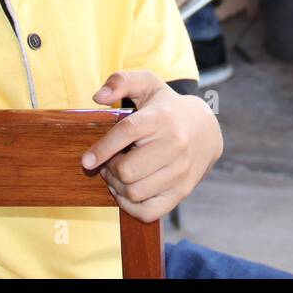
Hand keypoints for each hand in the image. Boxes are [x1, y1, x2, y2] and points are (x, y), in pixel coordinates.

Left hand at [81, 71, 221, 222]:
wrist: (206, 131)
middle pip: (127, 170)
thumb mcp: (147, 84)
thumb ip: (121, 81)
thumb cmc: (167, 108)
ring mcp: (180, 171)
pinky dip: (131, 206)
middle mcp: (175, 145)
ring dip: (117, 187)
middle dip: (109, 169)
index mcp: (161, 118)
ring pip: (135, 192)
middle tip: (107, 164)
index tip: (86, 161)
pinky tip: (128, 191)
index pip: (127, 133)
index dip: (103, 149)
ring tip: (117, 175)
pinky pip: (148, 211)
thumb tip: (98, 97)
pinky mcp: (182, 191)